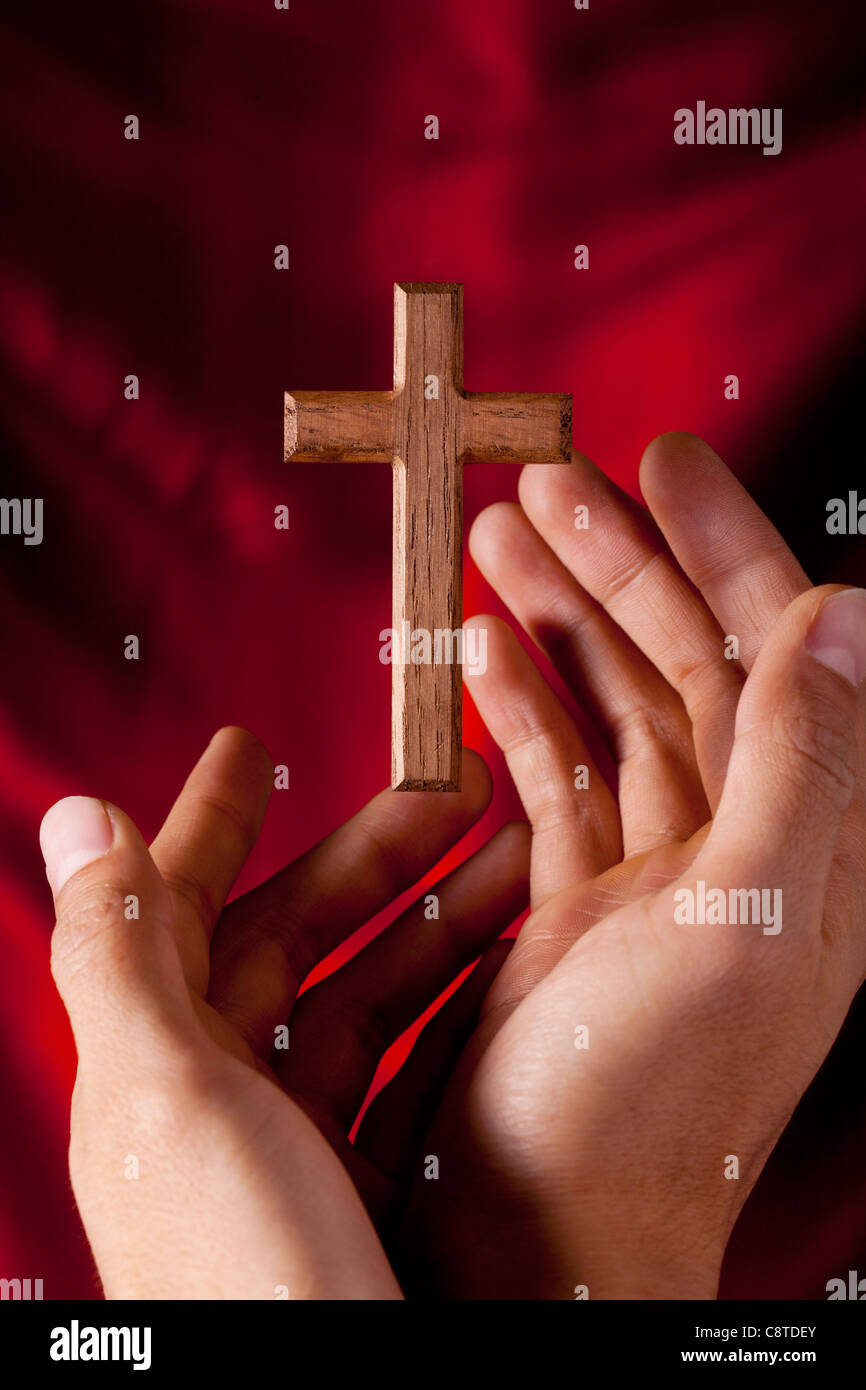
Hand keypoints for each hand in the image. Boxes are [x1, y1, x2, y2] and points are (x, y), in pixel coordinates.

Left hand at [43, 733, 527, 1297]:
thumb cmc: (247, 1279)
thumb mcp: (168, 1101)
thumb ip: (120, 953)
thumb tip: (79, 817)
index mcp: (153, 1069)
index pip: (176, 908)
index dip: (210, 820)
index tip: (252, 747)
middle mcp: (216, 1102)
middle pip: (293, 942)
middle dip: (369, 859)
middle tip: (450, 791)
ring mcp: (294, 1145)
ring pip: (364, 996)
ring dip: (435, 922)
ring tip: (517, 860)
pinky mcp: (366, 1188)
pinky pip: (410, 1066)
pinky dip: (459, 1008)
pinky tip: (509, 969)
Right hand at [400, 433, 865, 1298]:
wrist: (545, 1242)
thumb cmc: (644, 1108)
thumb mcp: (740, 926)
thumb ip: (804, 765)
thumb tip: (851, 610)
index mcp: (806, 842)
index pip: (778, 654)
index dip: (729, 547)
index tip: (662, 457)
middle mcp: (742, 847)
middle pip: (686, 666)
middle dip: (619, 565)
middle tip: (542, 478)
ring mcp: (654, 875)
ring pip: (612, 711)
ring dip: (556, 622)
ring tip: (492, 538)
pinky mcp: (575, 908)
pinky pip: (556, 782)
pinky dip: (518, 712)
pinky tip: (479, 656)